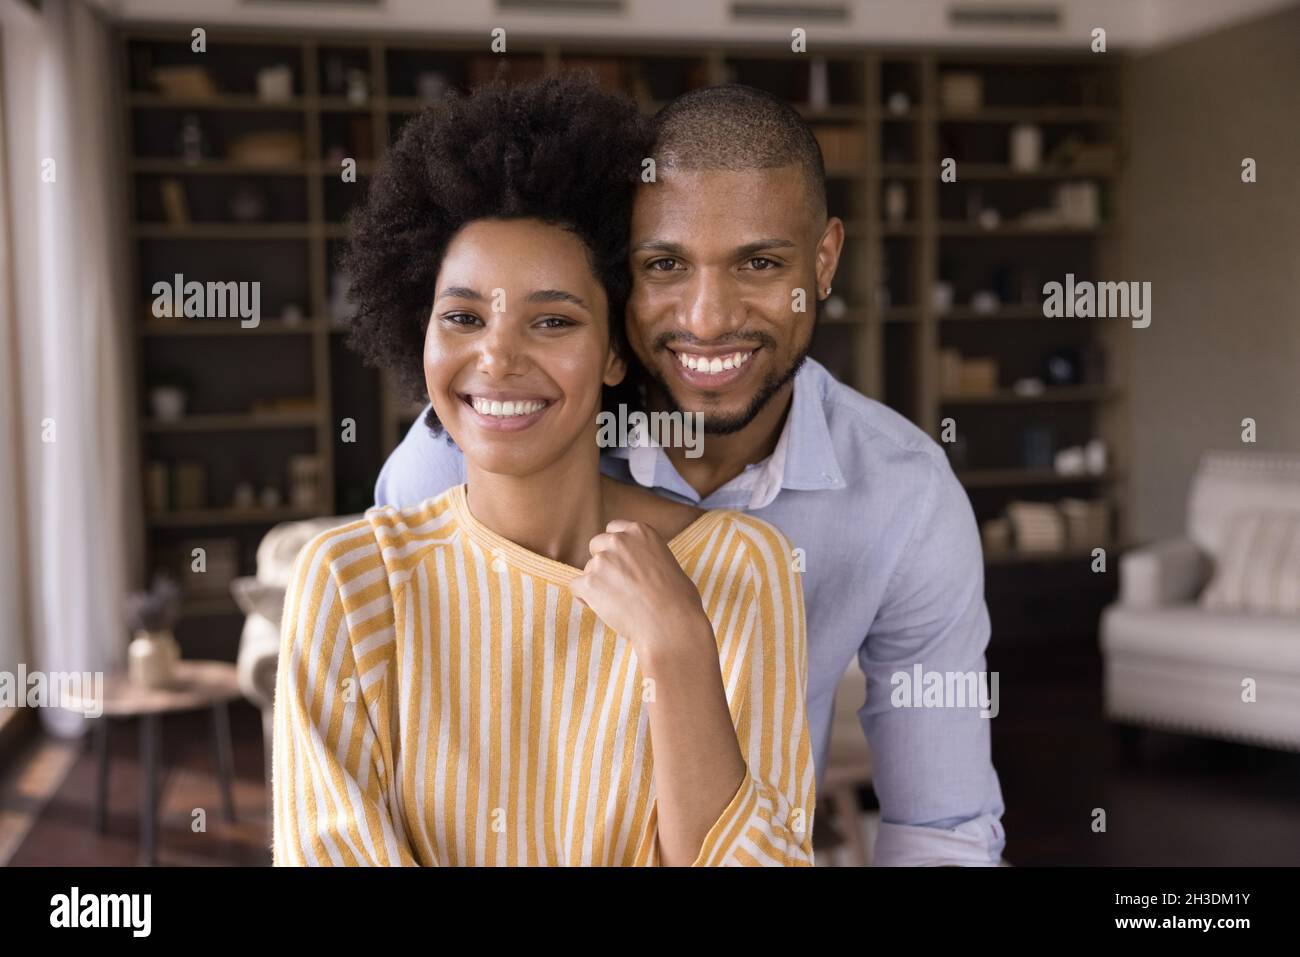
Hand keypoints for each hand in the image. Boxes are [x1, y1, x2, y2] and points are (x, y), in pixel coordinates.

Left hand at [569, 520, 713, 663]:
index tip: (620, 562)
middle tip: (617, 585)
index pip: (613, 529)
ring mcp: (602, 561)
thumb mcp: (668, 562)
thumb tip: (640, 566)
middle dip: (603, 563)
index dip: (614, 548)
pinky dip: (585, 599)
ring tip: (618, 603)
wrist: (670, 624)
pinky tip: (604, 609)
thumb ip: (647, 556)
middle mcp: (619, 541)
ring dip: (597, 584)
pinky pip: (576, 587)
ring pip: (588, 570)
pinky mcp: (589, 582)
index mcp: (640, 531)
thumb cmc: (678, 600)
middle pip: (596, 545)